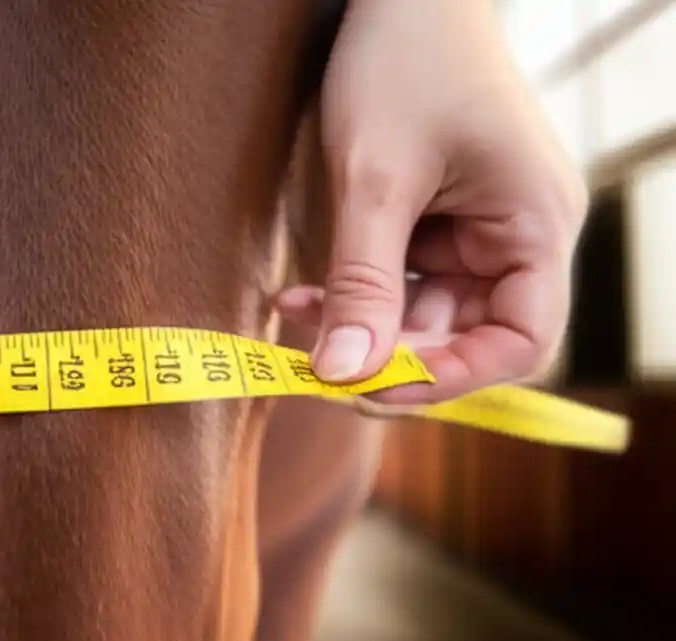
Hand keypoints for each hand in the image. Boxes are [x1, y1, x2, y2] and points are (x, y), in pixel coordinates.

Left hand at [278, 0, 587, 403]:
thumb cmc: (402, 64)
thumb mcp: (373, 182)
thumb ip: (361, 284)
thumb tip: (341, 375)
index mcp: (535, 225)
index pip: (518, 341)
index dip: (450, 378)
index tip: (372, 389)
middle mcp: (519, 232)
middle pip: (466, 332)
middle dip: (389, 352)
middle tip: (315, 365)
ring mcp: (480, 224)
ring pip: (424, 310)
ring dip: (360, 323)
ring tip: (294, 314)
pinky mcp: (440, 215)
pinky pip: (403, 276)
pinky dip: (355, 289)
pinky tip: (299, 292)